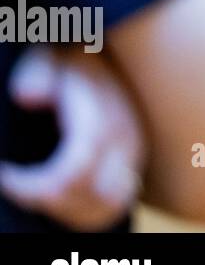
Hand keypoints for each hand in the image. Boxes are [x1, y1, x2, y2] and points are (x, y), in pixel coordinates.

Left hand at [0, 45, 144, 229]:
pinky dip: (85, 209)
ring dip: (70, 211)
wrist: (116, 53)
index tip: (5, 174)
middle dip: (52, 203)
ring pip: (108, 209)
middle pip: (96, 201)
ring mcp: (133, 156)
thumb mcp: (51, 55)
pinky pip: (114, 204)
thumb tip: (27, 97)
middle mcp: (125, 143)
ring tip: (36, 190)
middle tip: (18, 184)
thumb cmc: (72, 59)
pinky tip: (58, 192)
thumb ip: (38, 71)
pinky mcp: (133, 164)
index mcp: (103, 119)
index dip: (33, 186)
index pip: (74, 173)